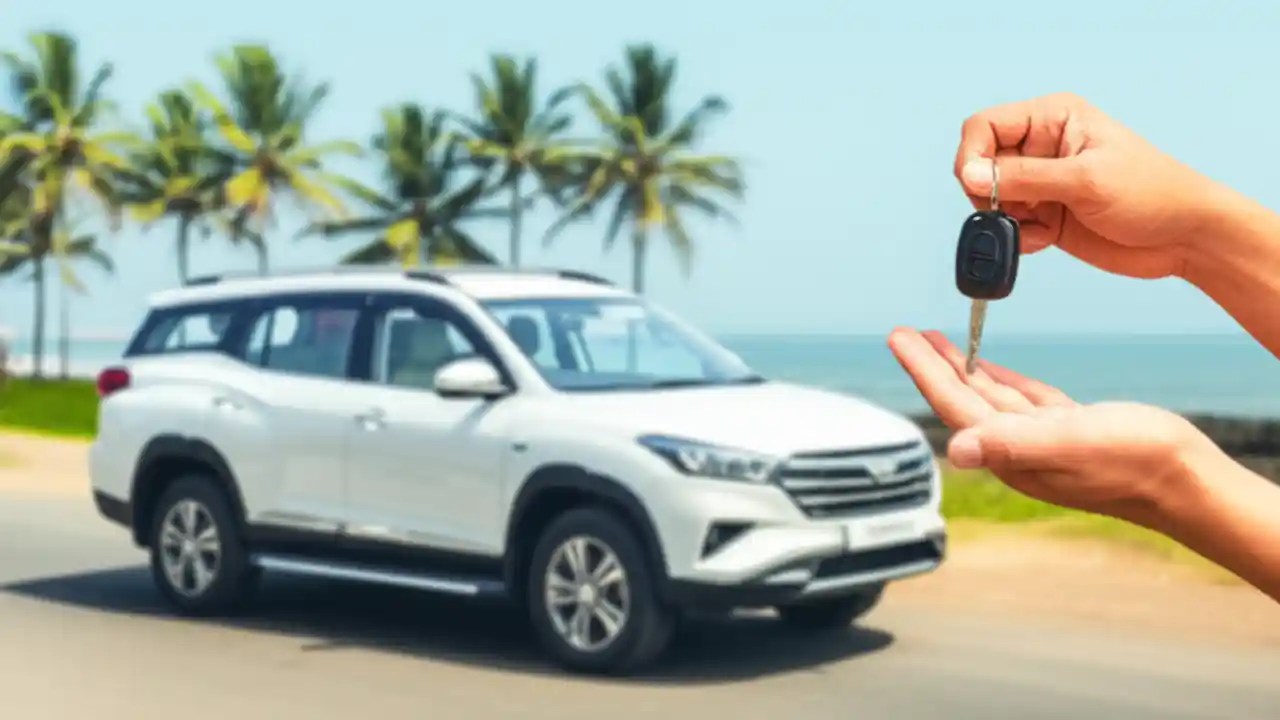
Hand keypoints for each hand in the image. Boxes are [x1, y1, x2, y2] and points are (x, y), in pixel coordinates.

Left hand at [888, 327, 1219, 526]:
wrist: (1190, 482)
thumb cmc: (1136, 464)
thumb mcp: (1072, 445)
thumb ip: (1014, 444)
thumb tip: (957, 449)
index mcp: (1011, 452)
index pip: (954, 405)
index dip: (923, 370)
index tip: (898, 337)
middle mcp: (1019, 449)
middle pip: (962, 398)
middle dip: (931, 365)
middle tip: (904, 332)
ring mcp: (1044, 440)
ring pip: (989, 397)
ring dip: (961, 368)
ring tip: (935, 341)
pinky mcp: (1070, 429)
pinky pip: (1022, 400)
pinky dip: (1002, 380)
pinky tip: (988, 367)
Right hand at [955, 93, 1220, 279]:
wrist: (1185, 237)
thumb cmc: (1153, 193)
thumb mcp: (1085, 179)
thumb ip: (1022, 178)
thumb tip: (968, 174)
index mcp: (1053, 119)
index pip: (985, 126)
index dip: (972, 155)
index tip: (975, 185)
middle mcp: (1041, 148)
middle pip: (980, 164)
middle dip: (988, 193)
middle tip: (1015, 210)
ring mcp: (1042, 183)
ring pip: (988, 199)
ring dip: (1005, 220)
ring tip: (1039, 227)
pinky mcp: (1045, 215)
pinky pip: (1007, 226)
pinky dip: (1018, 238)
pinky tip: (1047, 239)